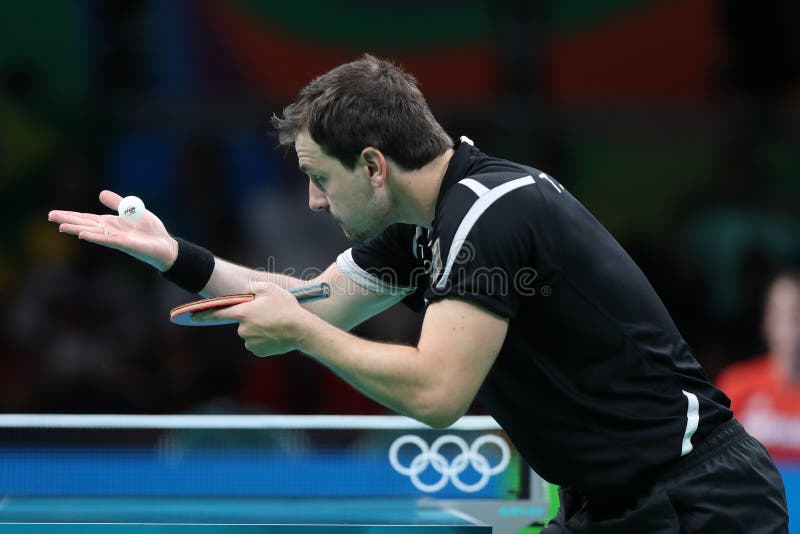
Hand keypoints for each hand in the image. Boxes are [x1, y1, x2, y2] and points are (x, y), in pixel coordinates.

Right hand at [48, 190, 178, 270]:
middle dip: (67, 220)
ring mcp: (115, 238)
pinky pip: (106, 239)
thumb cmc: (149, 229)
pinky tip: (82, 234)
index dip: (70, 215)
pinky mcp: (124, 244)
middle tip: (49, 216)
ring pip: (92, 232)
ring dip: (76, 229)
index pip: (86, 218)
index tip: (53, 214)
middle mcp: (109, 231)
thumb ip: (117, 203)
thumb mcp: (132, 210)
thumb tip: (100, 193)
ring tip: (60, 227)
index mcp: (110, 223)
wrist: (164, 244)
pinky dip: (94, 236)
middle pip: (84, 224)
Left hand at [197, 282, 312, 356]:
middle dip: (251, 319)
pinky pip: (258, 344)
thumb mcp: (270, 289)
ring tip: (275, 324)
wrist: (300, 329)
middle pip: (241, 322)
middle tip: (269, 314)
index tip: (191, 317)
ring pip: (250, 334)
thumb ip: (253, 287)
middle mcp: (242, 329)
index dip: (203, 314)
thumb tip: (246, 290)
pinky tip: (276, 334)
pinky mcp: (259, 351)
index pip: (217, 313)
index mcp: (242, 312)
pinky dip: (264, 339)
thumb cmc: (285, 307)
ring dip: (259, 329)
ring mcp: (250, 342)